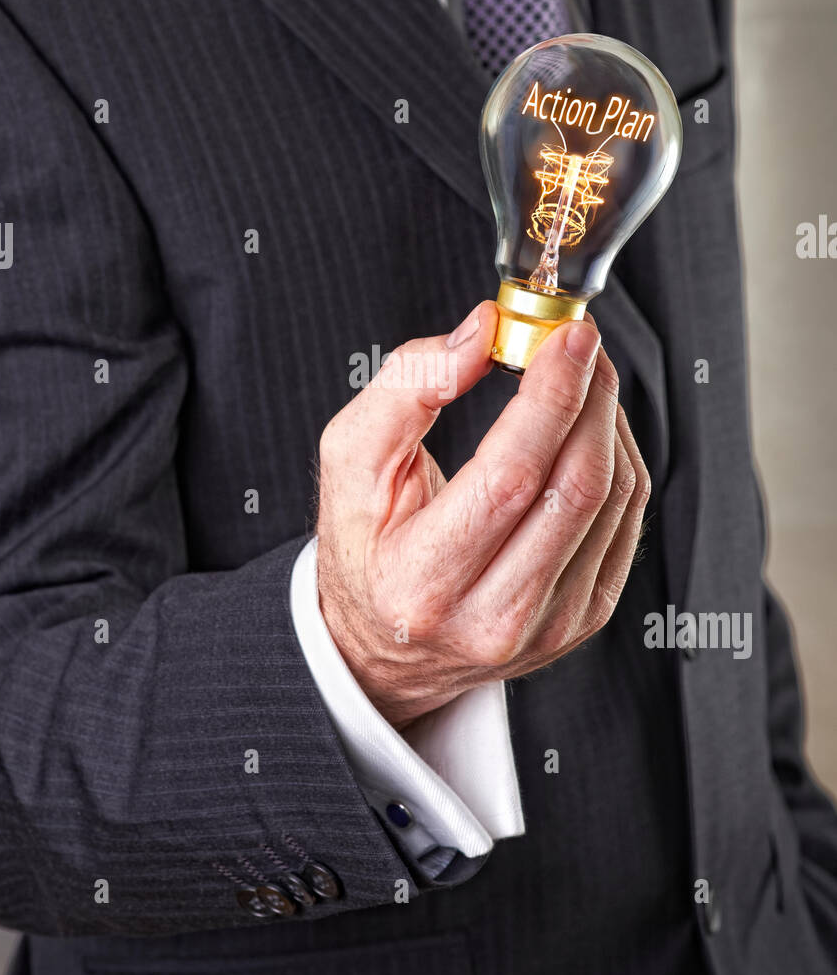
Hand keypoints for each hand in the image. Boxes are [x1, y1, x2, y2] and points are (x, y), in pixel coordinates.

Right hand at [316, 301, 649, 730]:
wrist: (385, 640)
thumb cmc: (366, 542)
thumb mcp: (350, 458)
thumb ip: (406, 386)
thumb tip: (482, 334)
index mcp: (422, 582)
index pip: (510, 477)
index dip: (550, 396)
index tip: (565, 337)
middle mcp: (492, 618)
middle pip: (575, 486)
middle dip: (590, 395)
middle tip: (576, 341)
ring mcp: (548, 626)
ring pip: (613, 499)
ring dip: (607, 419)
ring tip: (577, 376)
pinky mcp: (584, 619)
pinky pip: (626, 519)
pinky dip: (617, 456)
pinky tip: (587, 427)